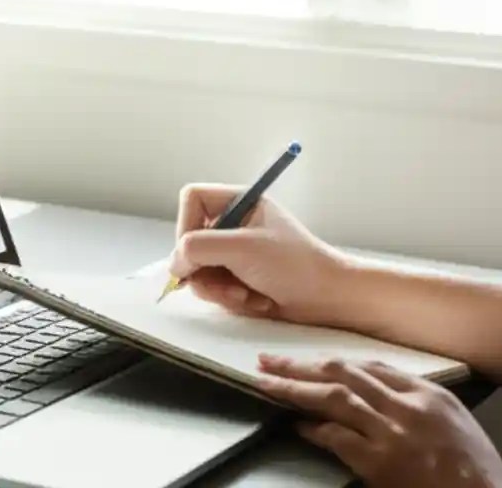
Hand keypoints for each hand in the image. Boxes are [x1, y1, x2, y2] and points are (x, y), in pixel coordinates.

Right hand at [169, 183, 353, 325]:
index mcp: (239, 202)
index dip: (185, 224)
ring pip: (197, 269)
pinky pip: (212, 288)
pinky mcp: (236, 278)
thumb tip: (174, 263)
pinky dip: (229, 299)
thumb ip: (200, 248)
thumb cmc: (294, 264)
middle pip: (189, 240)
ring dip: (219, 289)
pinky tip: (255, 301)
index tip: (193, 250)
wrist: (327, 299)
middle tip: (227, 282)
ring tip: (247, 295)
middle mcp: (233, 225)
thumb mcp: (244, 248)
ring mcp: (233, 253)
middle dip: (206, 268)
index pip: (192, 200)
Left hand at [258, 356, 501, 487]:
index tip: (310, 361)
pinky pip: (337, 437)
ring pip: (334, 397)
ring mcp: (392, 433)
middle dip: (304, 365)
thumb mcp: (456, 422)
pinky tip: (294, 424)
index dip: (334, 363)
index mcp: (429, 393)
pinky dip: (313, 428)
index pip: (372, 367)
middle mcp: (407, 406)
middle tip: (269, 360)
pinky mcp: (380, 462)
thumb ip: (419, 403)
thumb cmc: (476, 470)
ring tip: (266, 383)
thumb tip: (377, 393)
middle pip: (345, 373)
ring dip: (295, 388)